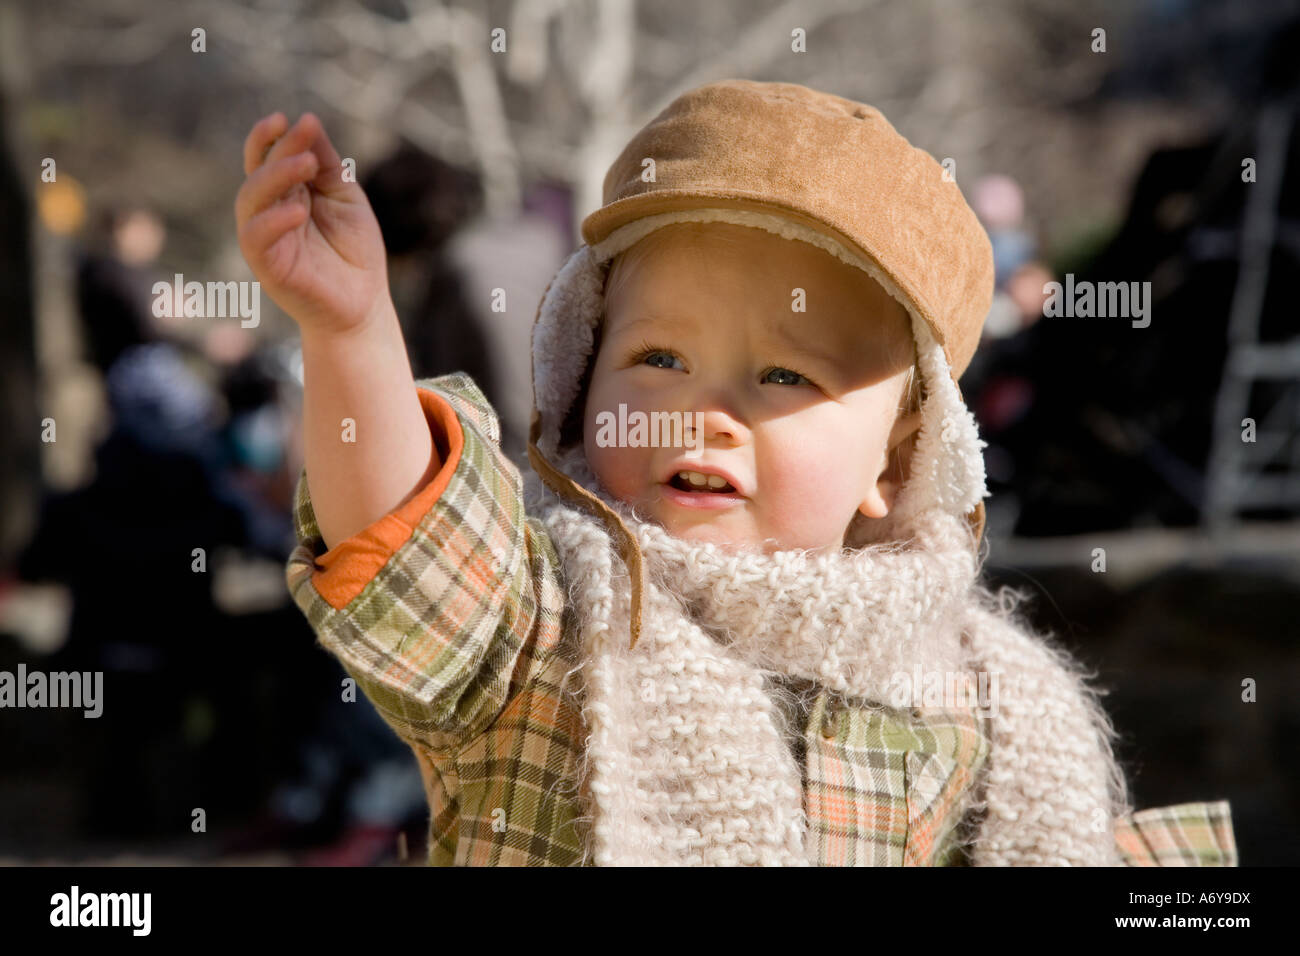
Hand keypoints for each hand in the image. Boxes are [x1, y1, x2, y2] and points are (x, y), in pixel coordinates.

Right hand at [235, 112, 389, 335]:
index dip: (271, 136)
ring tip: (305, 164)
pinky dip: (274, 221)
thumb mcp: (345, 197)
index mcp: (286, 193)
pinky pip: (257, 238)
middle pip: (259, 172)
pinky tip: (298, 210)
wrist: (363, 304)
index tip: (287, 118)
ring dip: (275, 176)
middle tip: (303, 138)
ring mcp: (265, 239)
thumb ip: (327, 164)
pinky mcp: (267, 266)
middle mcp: (269, 212)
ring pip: (251, 200)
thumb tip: (309, 120)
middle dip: (278, 150)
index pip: (267, 157)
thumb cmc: (355, 252)